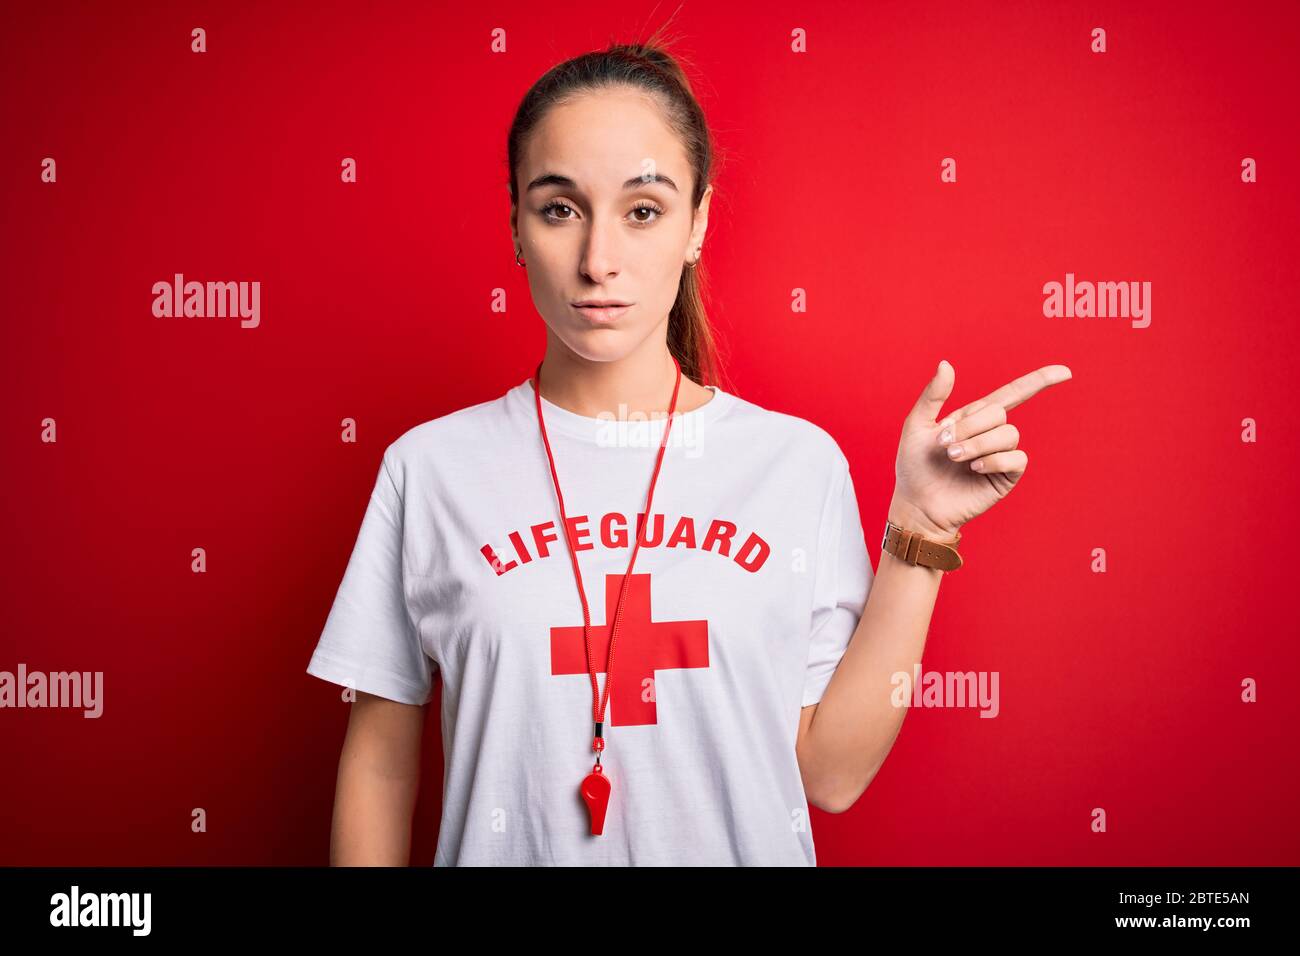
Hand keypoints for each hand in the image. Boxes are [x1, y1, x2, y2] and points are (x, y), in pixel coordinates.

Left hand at [887, 360, 1072, 538]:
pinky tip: (975, 469)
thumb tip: (946, 363)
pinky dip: (995, 460)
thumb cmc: (914, 467)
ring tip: (954, 457)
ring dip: (977, 444)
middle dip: (970, 426)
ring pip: (1008, 434)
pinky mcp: (1006, 477)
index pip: (1012, 394)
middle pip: (999, 413)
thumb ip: (933, 395)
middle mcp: (990, 433)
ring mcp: (1000, 455)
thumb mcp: (917, 425)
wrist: (917, 504)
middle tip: (945, 444)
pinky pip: (1016, 459)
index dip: (1038, 381)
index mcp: (973, 417)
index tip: (1065, 372)